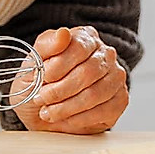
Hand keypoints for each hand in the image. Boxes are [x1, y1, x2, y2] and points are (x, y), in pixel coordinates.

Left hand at [12, 26, 127, 133]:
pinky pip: (102, 112)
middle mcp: (106, 54)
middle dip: (60, 90)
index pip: (79, 47)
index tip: (43, 78)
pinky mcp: (120, 101)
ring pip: (94, 94)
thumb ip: (46, 45)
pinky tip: (65, 119)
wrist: (43, 110)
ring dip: (66, 107)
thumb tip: (63, 34)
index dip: (59, 65)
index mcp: (86, 37)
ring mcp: (116, 77)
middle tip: (42, 98)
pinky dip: (78, 119)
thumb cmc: (41, 82)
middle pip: (88, 72)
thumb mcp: (34, 62)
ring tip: (49, 112)